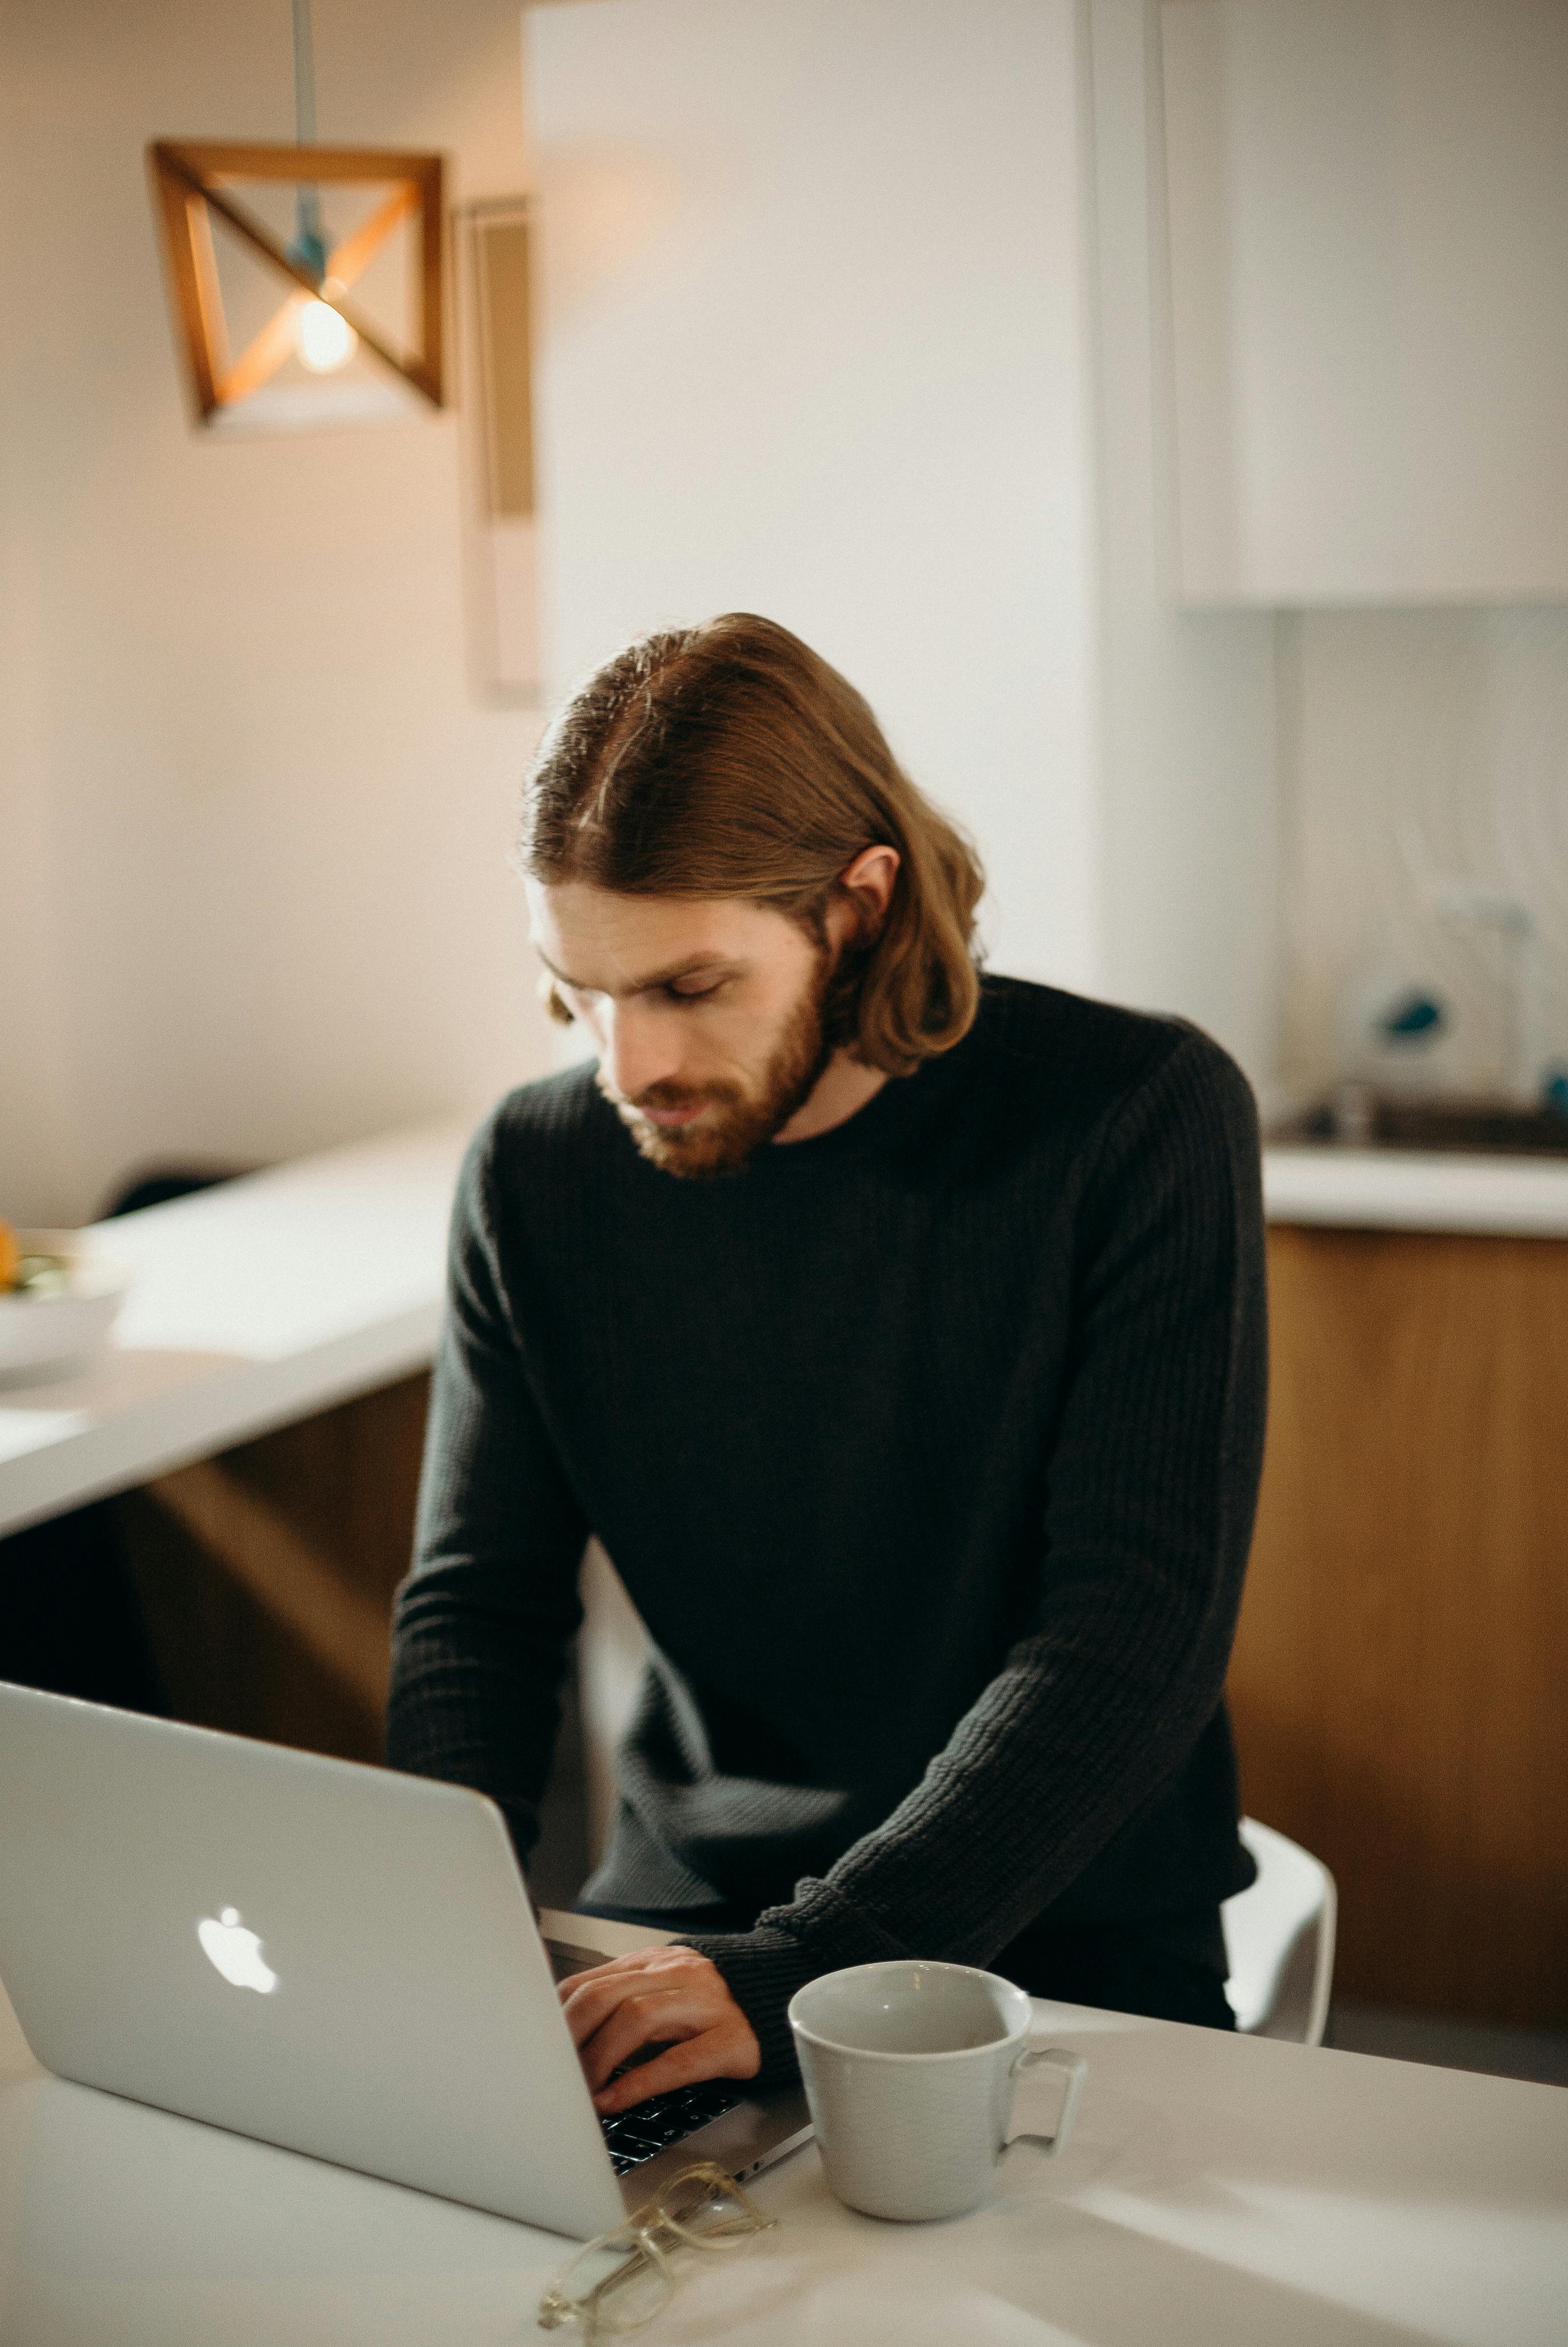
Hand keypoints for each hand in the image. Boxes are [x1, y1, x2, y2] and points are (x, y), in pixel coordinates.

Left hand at [558, 1944, 761, 2114]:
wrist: (780, 1993)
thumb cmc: (712, 2001)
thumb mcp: (665, 1989)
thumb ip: (622, 1999)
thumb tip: (564, 2029)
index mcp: (654, 1963)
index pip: (589, 1982)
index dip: (558, 2018)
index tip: (538, 2049)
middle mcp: (676, 1975)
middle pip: (606, 1996)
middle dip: (571, 2037)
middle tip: (554, 2074)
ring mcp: (706, 2005)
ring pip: (638, 2018)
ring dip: (600, 2058)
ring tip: (583, 2090)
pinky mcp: (731, 2040)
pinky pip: (679, 2060)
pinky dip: (639, 2081)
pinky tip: (615, 2099)